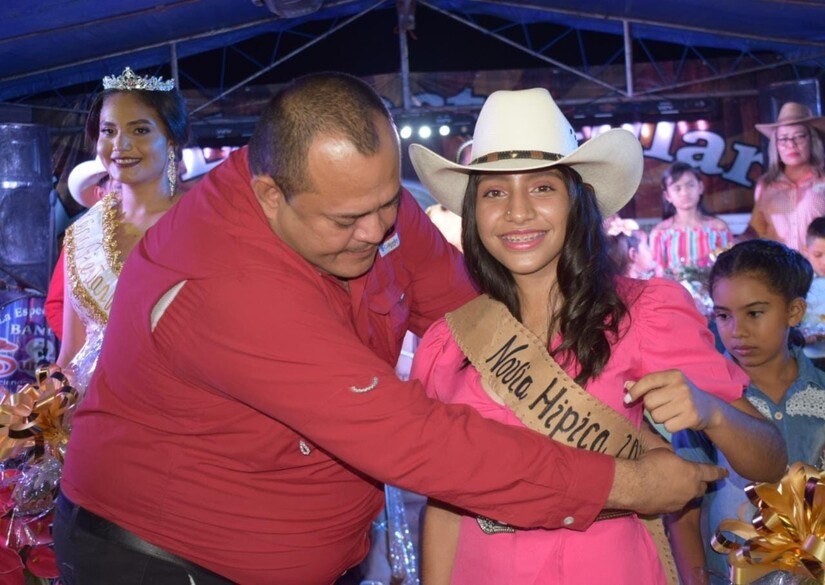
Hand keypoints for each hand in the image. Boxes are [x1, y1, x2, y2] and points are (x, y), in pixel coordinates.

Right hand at [606, 449, 726, 514]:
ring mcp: (681, 502)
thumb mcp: (664, 452)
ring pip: (688, 497)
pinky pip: (674, 503)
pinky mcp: (669, 510)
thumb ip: (674, 458)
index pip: (711, 472)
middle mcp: (691, 489)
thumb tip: (674, 460)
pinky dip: (671, 498)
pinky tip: (660, 493)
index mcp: (693, 473)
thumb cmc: (650, 464)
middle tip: (692, 479)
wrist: (635, 486)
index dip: (719, 472)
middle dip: (699, 483)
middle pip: (701, 488)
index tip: (725, 473)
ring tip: (671, 486)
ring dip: (684, 491)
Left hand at [625, 370, 720, 433]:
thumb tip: (627, 385)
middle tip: (661, 406)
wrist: (709, 408)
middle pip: (649, 401)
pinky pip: (667, 426)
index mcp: (674, 375)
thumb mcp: (667, 385)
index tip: (627, 399)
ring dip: (659, 418)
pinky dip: (669, 426)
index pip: (648, 380)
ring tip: (670, 413)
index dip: (635, 391)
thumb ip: (648, 385)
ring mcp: (687, 402)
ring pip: (656, 416)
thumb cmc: (682, 395)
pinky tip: (677, 420)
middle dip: (650, 407)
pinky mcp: (691, 418)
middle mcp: (681, 387)